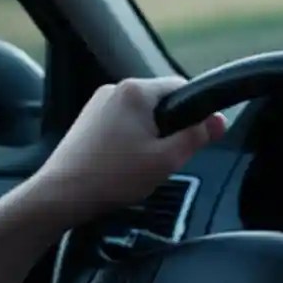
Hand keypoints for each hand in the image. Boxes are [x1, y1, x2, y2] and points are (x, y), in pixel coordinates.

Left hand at [33, 77, 225, 222]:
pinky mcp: (87, 119)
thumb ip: (197, 136)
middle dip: (171, 126)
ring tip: (145, 163)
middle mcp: (115, 88)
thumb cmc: (116, 175)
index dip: (196, 112)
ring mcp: (97, 103)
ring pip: (141, 114)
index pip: (181, 88)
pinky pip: (123, 122)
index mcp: (136, 91)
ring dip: (151, 134)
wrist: (62, 194)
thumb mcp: (167, 159)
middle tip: (169, 158)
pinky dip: (132, 138)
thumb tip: (220, 119)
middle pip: (160, 101)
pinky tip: (126, 163)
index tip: (196, 140)